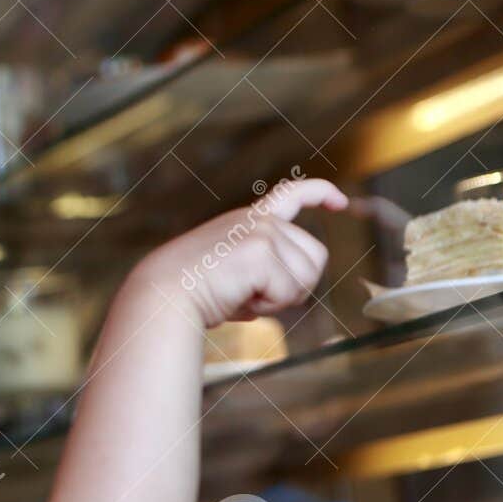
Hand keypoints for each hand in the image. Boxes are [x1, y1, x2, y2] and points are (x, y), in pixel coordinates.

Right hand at [142, 177, 347, 326]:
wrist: (162, 297)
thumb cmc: (188, 294)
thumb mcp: (230, 274)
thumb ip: (260, 272)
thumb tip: (286, 293)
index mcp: (247, 220)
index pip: (292, 195)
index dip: (321, 194)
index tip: (340, 202)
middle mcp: (258, 220)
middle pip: (315, 256)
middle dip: (294, 285)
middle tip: (254, 296)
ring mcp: (262, 232)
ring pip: (308, 276)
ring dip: (280, 298)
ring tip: (242, 296)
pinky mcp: (261, 251)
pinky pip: (291, 291)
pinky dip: (269, 306)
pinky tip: (239, 300)